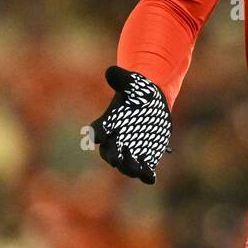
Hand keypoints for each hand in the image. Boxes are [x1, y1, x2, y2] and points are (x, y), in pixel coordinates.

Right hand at [88, 65, 171, 184]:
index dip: (96, 133)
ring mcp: (131, 150)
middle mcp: (116, 140)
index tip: (94, 136)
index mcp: (109, 123)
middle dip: (114, 157)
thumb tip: (110, 71)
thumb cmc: (137, 90)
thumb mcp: (131, 82)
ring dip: (130, 168)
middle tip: (117, 160)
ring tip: (138, 170)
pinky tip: (151, 177)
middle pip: (110, 152)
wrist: (153, 101)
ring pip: (127, 164)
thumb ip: (120, 79)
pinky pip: (144, 168)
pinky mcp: (146, 156)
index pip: (98, 130)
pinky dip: (147, 174)